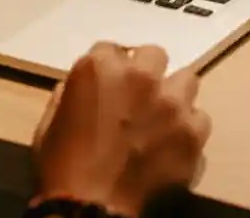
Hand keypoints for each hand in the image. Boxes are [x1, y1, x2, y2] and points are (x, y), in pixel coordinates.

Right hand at [32, 43, 210, 217]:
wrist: (90, 211)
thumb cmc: (62, 169)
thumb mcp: (49, 124)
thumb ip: (70, 95)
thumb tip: (84, 89)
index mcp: (100, 69)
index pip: (111, 48)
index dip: (111, 68)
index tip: (110, 85)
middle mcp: (140, 76)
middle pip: (154, 55)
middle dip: (146, 72)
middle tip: (139, 96)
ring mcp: (171, 103)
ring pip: (186, 80)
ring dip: (174, 94)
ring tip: (163, 116)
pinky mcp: (192, 132)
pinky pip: (200, 118)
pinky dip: (188, 129)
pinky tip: (174, 143)